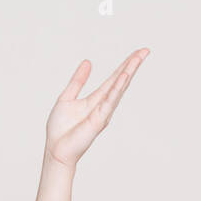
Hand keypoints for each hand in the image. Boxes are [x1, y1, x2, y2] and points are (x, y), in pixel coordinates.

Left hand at [44, 48, 148, 168]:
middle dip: (132, 65)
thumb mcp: (67, 97)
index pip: (114, 78)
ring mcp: (103, 112)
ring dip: (128, 72)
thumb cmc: (60, 129)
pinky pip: (110, 101)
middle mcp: (103, 105)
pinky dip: (117, 88)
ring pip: (118, 89)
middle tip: (145, 50)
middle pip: (120, 81)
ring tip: (138, 58)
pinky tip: (124, 76)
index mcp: (96, 99)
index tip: (138, 52)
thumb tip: (88, 61)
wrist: (55, 150)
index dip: (125, 65)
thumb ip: (78, 80)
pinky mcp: (98, 120)